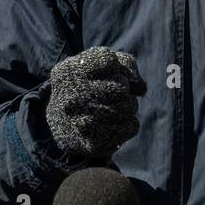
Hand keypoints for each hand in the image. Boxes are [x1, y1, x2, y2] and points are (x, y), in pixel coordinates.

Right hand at [46, 46, 146, 160]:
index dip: (114, 66)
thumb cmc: (88, 86)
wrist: (64, 122)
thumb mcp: (100, 65)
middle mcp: (71, 98)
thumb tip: (140, 88)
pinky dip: (131, 123)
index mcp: (68, 72)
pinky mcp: (94, 144)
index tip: (104, 73)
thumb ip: (125, 64)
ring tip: (116, 108)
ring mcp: (80, 123)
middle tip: (115, 95)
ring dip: (129, 106)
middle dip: (124, 89)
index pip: (108, 60)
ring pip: (129, 107)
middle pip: (121, 87)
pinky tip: (118, 123)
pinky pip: (132, 126)